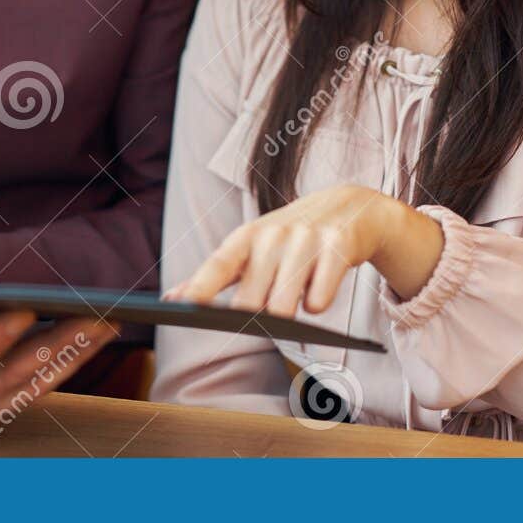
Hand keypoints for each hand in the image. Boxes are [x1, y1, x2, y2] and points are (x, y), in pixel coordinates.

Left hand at [165, 184, 443, 314]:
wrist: (351, 208)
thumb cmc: (291, 236)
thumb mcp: (252, 247)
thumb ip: (213, 274)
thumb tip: (171, 297)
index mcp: (248, 236)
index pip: (219, 264)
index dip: (201, 286)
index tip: (182, 306)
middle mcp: (274, 234)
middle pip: (252, 303)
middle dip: (258, 315)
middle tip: (273, 300)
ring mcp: (307, 239)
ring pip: (285, 306)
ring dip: (290, 313)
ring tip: (298, 290)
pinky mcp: (338, 246)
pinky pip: (319, 300)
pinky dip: (318, 304)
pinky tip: (321, 288)